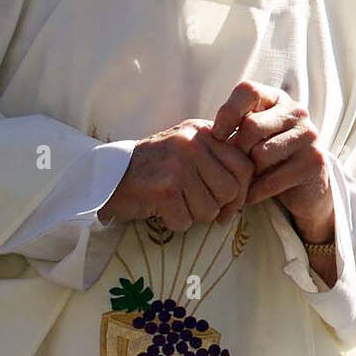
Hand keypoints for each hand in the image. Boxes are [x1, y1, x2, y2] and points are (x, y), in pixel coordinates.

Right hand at [98, 119, 254, 231]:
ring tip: (175, 204)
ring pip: (209, 209)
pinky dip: (174, 222)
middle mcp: (193, 144)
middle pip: (230, 191)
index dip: (242, 192)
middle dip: (218, 208)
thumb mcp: (189, 150)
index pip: (245, 166)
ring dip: (193, 216)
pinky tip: (161, 210)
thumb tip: (249, 189)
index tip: (229, 205)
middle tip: (199, 209)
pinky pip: (185, 220)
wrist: (107, 173)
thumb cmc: (154, 168)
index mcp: (204, 133)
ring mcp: (178, 165)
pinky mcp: (164, 189)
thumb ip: (218, 159)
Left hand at [211, 80, 333, 242]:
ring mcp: (309, 136)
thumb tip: (206, 135)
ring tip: (247, 179)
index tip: (217, 135)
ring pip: (262, 153)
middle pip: (252, 126)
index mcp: (277, 99)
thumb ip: (233, 127)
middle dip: (237, 150)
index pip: (248, 91)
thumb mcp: (249, 137)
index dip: (228, 112)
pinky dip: (256, 192)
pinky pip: (272, 179)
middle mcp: (297, 112)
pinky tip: (253, 194)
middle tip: (234, 165)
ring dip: (248, 173)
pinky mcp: (315, 162)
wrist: (303, 188)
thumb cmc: (266, 157)